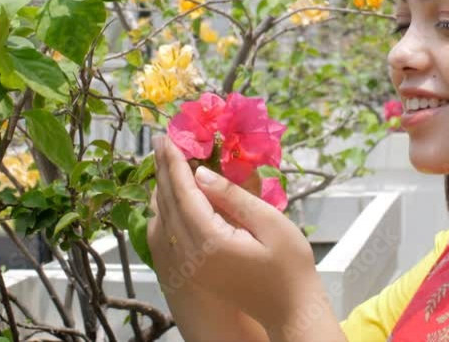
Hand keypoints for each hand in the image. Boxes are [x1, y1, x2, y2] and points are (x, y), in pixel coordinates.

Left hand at [146, 134, 322, 329]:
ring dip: (162, 188)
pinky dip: (165, 211)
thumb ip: (234, 196)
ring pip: (163, 220)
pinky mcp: (192, 273)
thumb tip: (200, 173)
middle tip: (158, 140)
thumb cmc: (290, 266)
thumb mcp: (270, 223)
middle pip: (168, 204)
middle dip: (163, 170)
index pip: (184, 193)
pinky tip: (168, 197)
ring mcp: (188, 267)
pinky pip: (167, 236)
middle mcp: (190, 255)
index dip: (174, 163)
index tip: (166, 137)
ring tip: (162, 162)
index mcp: (209, 241)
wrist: (290, 311)